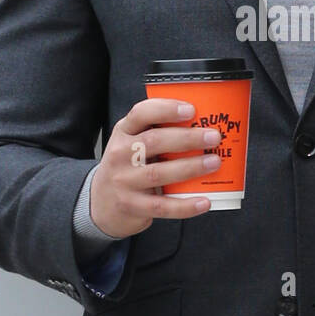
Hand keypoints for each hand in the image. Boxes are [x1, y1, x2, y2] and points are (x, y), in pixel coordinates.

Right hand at [88, 98, 222, 237]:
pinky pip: (162, 205)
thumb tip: (203, 127)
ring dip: (190, 167)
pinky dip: (185, 205)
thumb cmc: (127, 167)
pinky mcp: (132, 205)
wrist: (101, 202)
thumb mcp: (133, 144)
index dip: (166, 109)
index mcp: (124, 133)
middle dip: (187, 138)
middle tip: (213, 137)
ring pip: (159, 173)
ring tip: (214, 162)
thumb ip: (157, 134)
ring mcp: (124, 181)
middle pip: (154, 141)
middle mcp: (120, 154)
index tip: (190, 110)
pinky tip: (205, 201)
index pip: (141, 114)